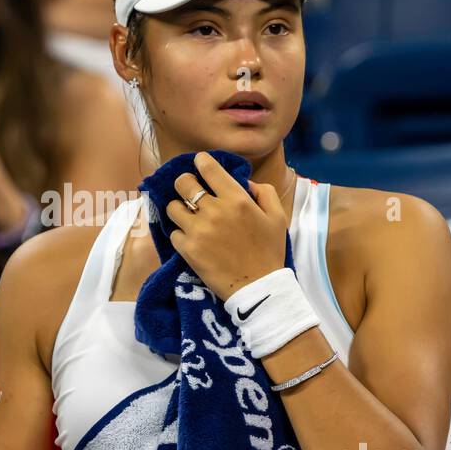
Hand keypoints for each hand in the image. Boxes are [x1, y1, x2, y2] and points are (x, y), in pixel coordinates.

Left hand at [162, 152, 286, 301]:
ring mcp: (198, 230)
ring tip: (188, 216)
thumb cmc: (269, 251)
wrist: (259, 288)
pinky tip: (191, 238)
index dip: (201, 162)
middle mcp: (214, 210)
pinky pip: (174, 232)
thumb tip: (244, 181)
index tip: (199, 163)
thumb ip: (264, 192)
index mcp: (237, 199)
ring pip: (173, 207)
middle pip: (183, 183)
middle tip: (191, 191)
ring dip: (180, 209)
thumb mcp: (278, 217)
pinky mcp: (188, 249)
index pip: (208, 168)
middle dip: (185, 183)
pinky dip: (181, 234)